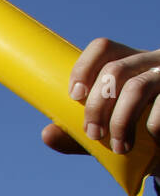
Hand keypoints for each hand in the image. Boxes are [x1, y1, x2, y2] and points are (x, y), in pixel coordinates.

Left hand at [43, 38, 159, 173]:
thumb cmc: (137, 132)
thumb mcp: (106, 131)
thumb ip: (77, 134)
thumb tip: (47, 134)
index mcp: (128, 62)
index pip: (102, 48)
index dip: (84, 68)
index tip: (74, 96)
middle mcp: (150, 61)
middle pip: (113, 71)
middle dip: (96, 107)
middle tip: (93, 134)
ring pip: (137, 87)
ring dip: (120, 121)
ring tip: (119, 147)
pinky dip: (153, 128)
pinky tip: (152, 140)